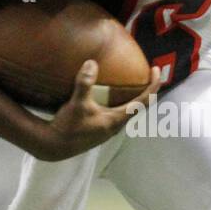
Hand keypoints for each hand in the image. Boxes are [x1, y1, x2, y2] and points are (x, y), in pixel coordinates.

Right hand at [34, 59, 159, 161]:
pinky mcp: (99, 130)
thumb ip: (85, 83)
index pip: (143, 102)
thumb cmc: (68, 127)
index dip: (153, 86)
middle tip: (147, 74)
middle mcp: (116, 126)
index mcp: (116, 120)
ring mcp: (108, 130)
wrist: (54, 146)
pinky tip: (110, 96)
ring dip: (133, 97)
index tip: (157, 70)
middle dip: (146, 90)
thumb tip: (91, 62)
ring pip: (127, 111)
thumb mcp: (77, 104)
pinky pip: (116, 113)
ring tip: (132, 83)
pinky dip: (120, 102)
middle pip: (139, 107)